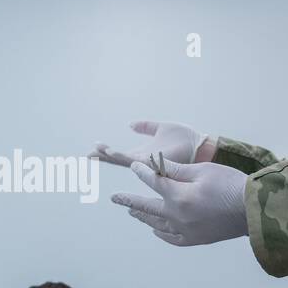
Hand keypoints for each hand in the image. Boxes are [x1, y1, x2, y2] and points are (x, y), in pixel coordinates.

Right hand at [91, 120, 208, 168]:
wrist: (200, 146)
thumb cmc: (185, 139)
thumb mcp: (161, 128)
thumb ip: (146, 127)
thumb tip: (130, 124)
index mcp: (143, 153)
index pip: (120, 154)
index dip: (106, 152)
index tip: (93, 147)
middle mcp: (143, 160)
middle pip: (117, 159)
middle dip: (102, 157)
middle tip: (86, 155)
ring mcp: (148, 163)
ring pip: (123, 160)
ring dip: (109, 156)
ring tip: (95, 151)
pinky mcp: (154, 162)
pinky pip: (136, 160)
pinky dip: (122, 156)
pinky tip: (111, 152)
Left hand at [112, 158, 248, 245]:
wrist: (254, 209)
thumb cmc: (231, 184)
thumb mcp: (203, 170)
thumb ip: (176, 170)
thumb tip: (154, 164)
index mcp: (179, 197)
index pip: (153, 181)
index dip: (142, 172)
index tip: (134, 166)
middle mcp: (178, 216)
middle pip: (147, 207)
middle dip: (129, 200)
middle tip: (114, 198)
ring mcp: (186, 230)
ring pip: (157, 224)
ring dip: (143, 217)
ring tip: (132, 212)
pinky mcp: (196, 239)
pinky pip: (172, 238)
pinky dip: (162, 233)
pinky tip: (155, 230)